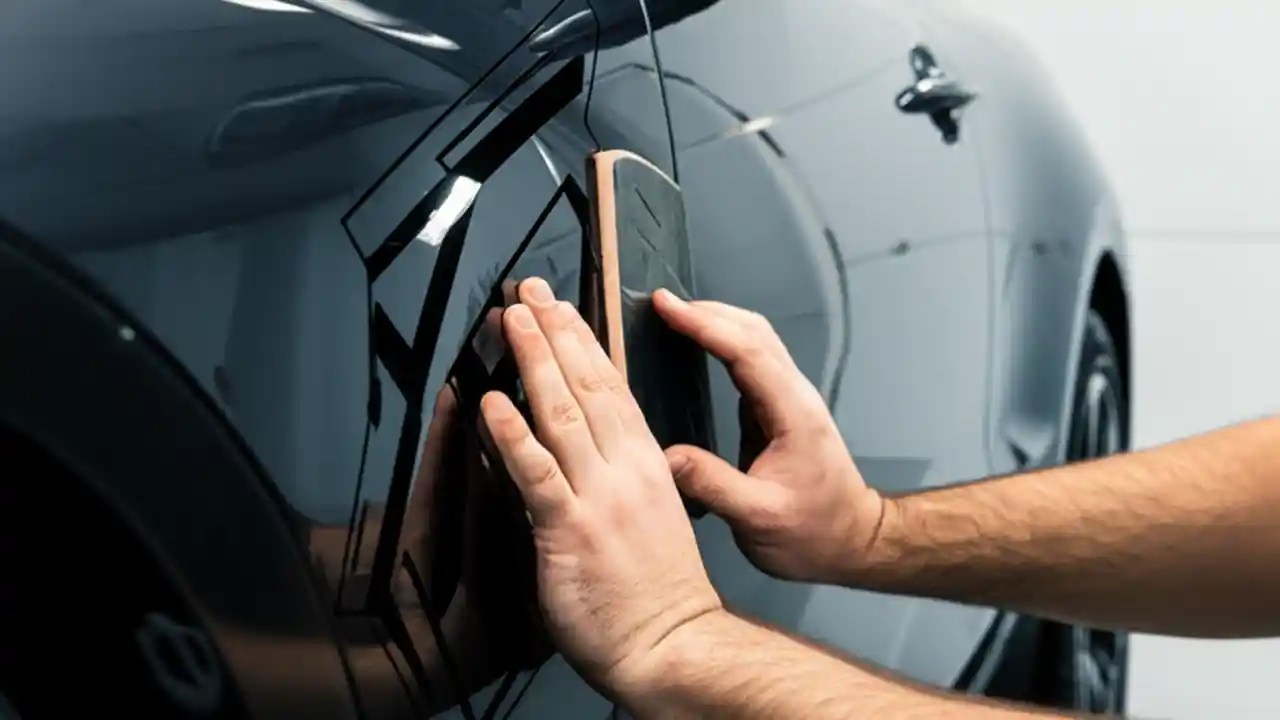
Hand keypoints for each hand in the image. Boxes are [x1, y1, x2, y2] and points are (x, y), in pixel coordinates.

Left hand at [480, 278, 722, 698]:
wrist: (674, 647)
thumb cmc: (661, 593)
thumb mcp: (651, 518)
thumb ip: (620, 479)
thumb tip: (584, 449)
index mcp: (647, 464)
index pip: (613, 388)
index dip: (583, 342)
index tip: (562, 308)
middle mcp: (627, 470)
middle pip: (588, 385)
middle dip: (556, 332)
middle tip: (529, 290)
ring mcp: (600, 498)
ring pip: (562, 414)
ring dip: (533, 361)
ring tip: (511, 320)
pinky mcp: (570, 530)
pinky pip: (537, 474)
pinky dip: (512, 435)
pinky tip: (490, 402)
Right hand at [653, 290, 885, 586]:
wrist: (852, 544)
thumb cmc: (811, 535)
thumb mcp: (758, 519)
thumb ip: (711, 484)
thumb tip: (662, 456)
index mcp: (792, 414)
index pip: (747, 352)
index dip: (705, 325)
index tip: (665, 305)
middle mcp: (795, 396)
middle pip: (754, 333)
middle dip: (708, 312)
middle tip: (660, 304)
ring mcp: (791, 400)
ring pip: (756, 341)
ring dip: (717, 322)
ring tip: (672, 316)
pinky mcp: (781, 410)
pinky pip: (752, 362)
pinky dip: (723, 344)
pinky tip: (696, 347)